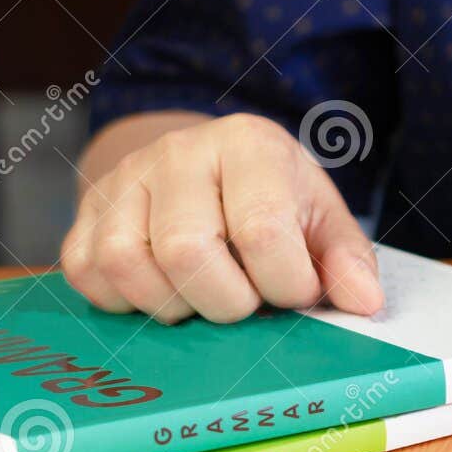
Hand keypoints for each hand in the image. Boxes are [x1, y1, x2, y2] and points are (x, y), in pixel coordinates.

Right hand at [61, 113, 383, 323]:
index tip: (297, 292)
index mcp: (250, 146)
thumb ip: (347, 259)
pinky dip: (125, 301)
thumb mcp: (323, 218)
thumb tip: (364, 301)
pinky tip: (164, 292)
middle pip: (185, 250)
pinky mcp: (86, 212)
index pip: (262, 230)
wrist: (209, 166)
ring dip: (172, 305)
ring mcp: (125, 180)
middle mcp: (179, 153)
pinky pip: (87, 272)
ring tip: (205, 298)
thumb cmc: (274, 198)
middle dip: (226, 302)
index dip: (285, 283)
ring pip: (127, 263)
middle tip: (248, 303)